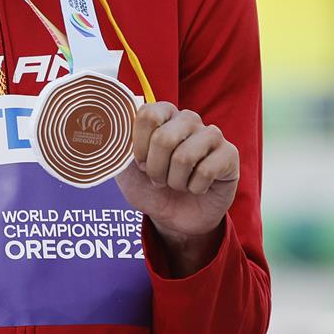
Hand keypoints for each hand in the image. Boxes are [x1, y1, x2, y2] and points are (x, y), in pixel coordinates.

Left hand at [116, 101, 238, 270]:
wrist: (176, 219)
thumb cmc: (150, 188)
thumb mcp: (125, 171)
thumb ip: (116, 149)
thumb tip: (104, 132)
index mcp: (162, 115)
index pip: (147, 114)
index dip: (139, 146)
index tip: (139, 163)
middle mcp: (188, 119)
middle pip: (164, 137)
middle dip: (155, 169)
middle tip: (158, 180)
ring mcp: (211, 135)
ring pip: (185, 156)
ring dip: (175, 182)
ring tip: (177, 185)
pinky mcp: (229, 154)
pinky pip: (206, 170)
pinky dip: (195, 188)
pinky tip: (197, 188)